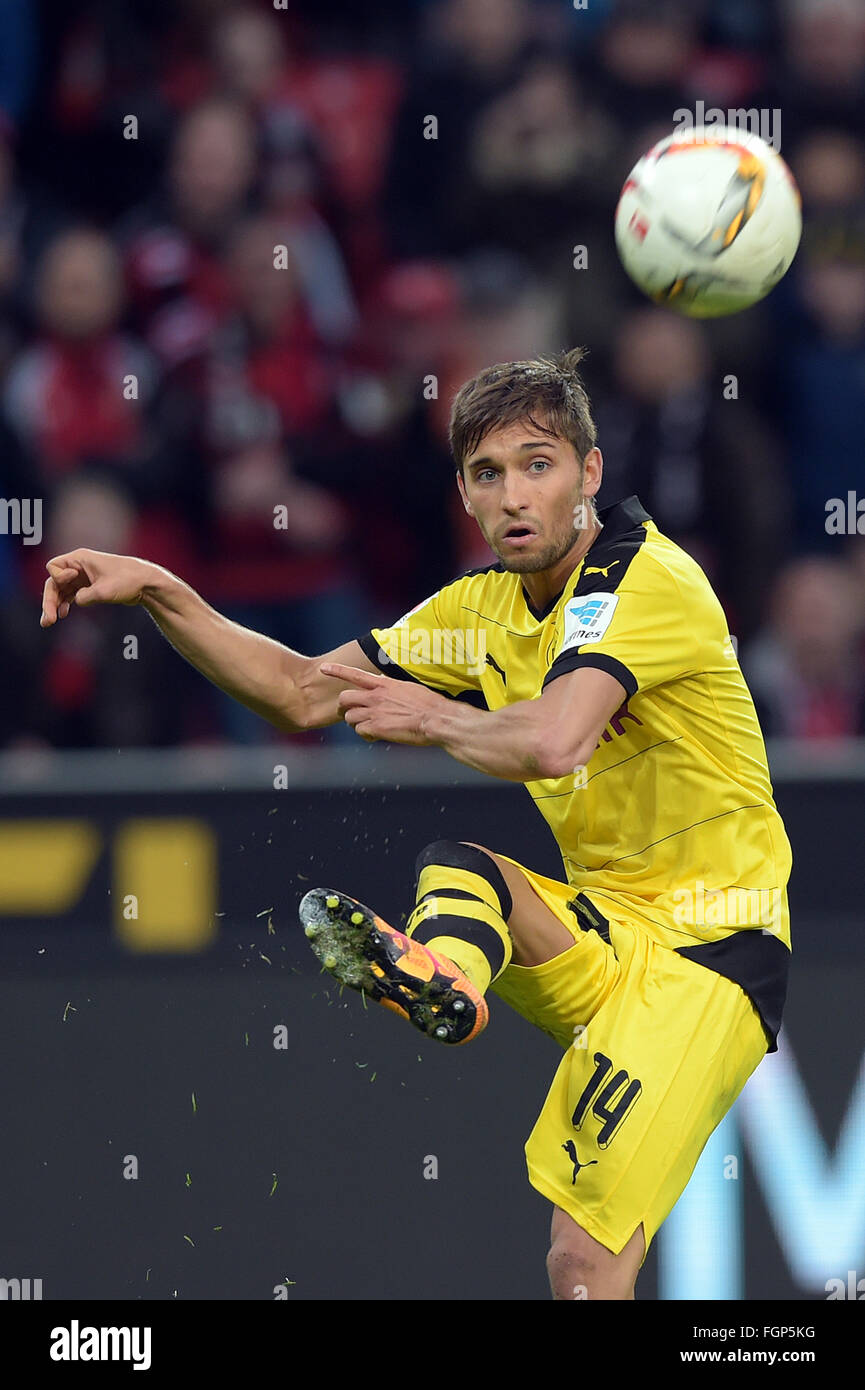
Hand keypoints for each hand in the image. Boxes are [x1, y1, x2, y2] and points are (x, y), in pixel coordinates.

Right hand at [40, 549, 153, 626]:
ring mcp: (83, 576)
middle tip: (48, 620)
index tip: (74, 582)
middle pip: (54, 582)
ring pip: (61, 590)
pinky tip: (63, 614)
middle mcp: (79, 566)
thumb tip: (75, 601)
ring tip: (49, 622)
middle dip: (50, 600)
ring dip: (54, 604)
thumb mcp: (104, 591)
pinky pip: (71, 594)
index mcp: (80, 558)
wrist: (147, 584)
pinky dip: (65, 603)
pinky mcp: (90, 586)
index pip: (53, 567)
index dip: (58, 578)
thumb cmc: (128, 581)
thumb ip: (84, 597)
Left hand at [320, 662, 446, 744]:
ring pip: (349, 717)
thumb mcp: (407, 688)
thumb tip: (382, 682)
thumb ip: (390, 686)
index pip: (354, 674)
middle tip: (351, 713)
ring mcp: (374, 712)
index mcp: (384, 684)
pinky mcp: (377, 728)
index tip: (323, 669)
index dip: (336, 671)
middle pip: (344, 699)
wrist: (436, 720)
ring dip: (356, 723)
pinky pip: (360, 732)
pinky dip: (366, 735)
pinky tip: (376, 736)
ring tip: (370, 727)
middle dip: (344, 707)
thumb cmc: (428, 705)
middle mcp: (375, 696)